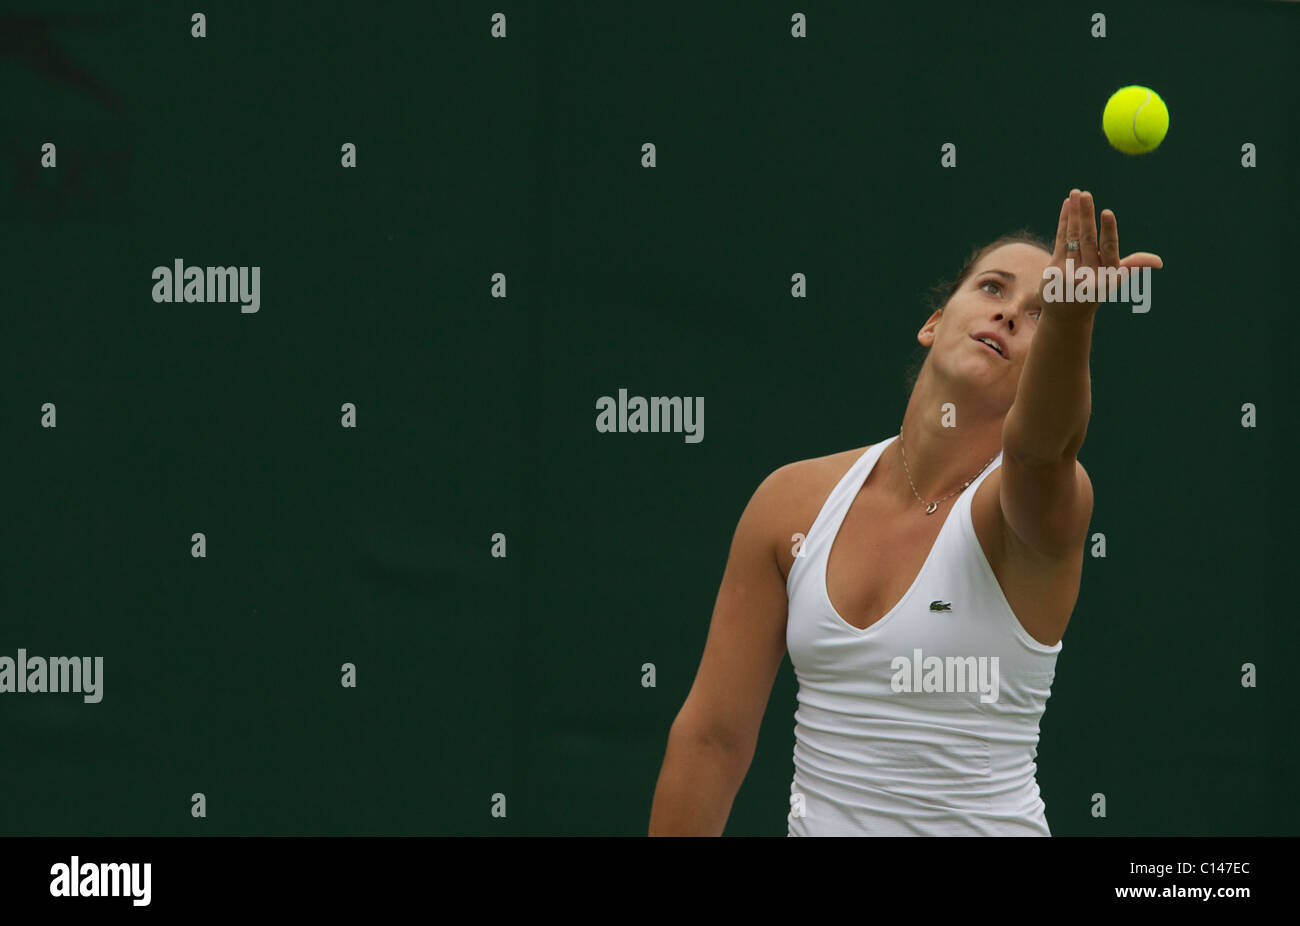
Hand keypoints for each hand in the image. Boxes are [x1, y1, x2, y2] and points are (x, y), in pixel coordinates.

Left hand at [1041, 189, 1163, 310]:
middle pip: (1087, 240)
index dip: (1108, 231)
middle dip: (1086, 215)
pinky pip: (1061, 240)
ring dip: (1074, 214)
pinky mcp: (1054, 270)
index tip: (1106, 212)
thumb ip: (1132, 266)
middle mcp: (1088, 275)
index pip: (1109, 250)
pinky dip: (1064, 222)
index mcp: (1108, 276)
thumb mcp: (1114, 280)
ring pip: (1073, 238)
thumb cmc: (1095, 291)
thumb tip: (1158, 262)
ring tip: (1076, 193)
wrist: (1066, 315)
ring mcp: (1069, 273)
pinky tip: (1067, 206)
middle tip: (1085, 194)